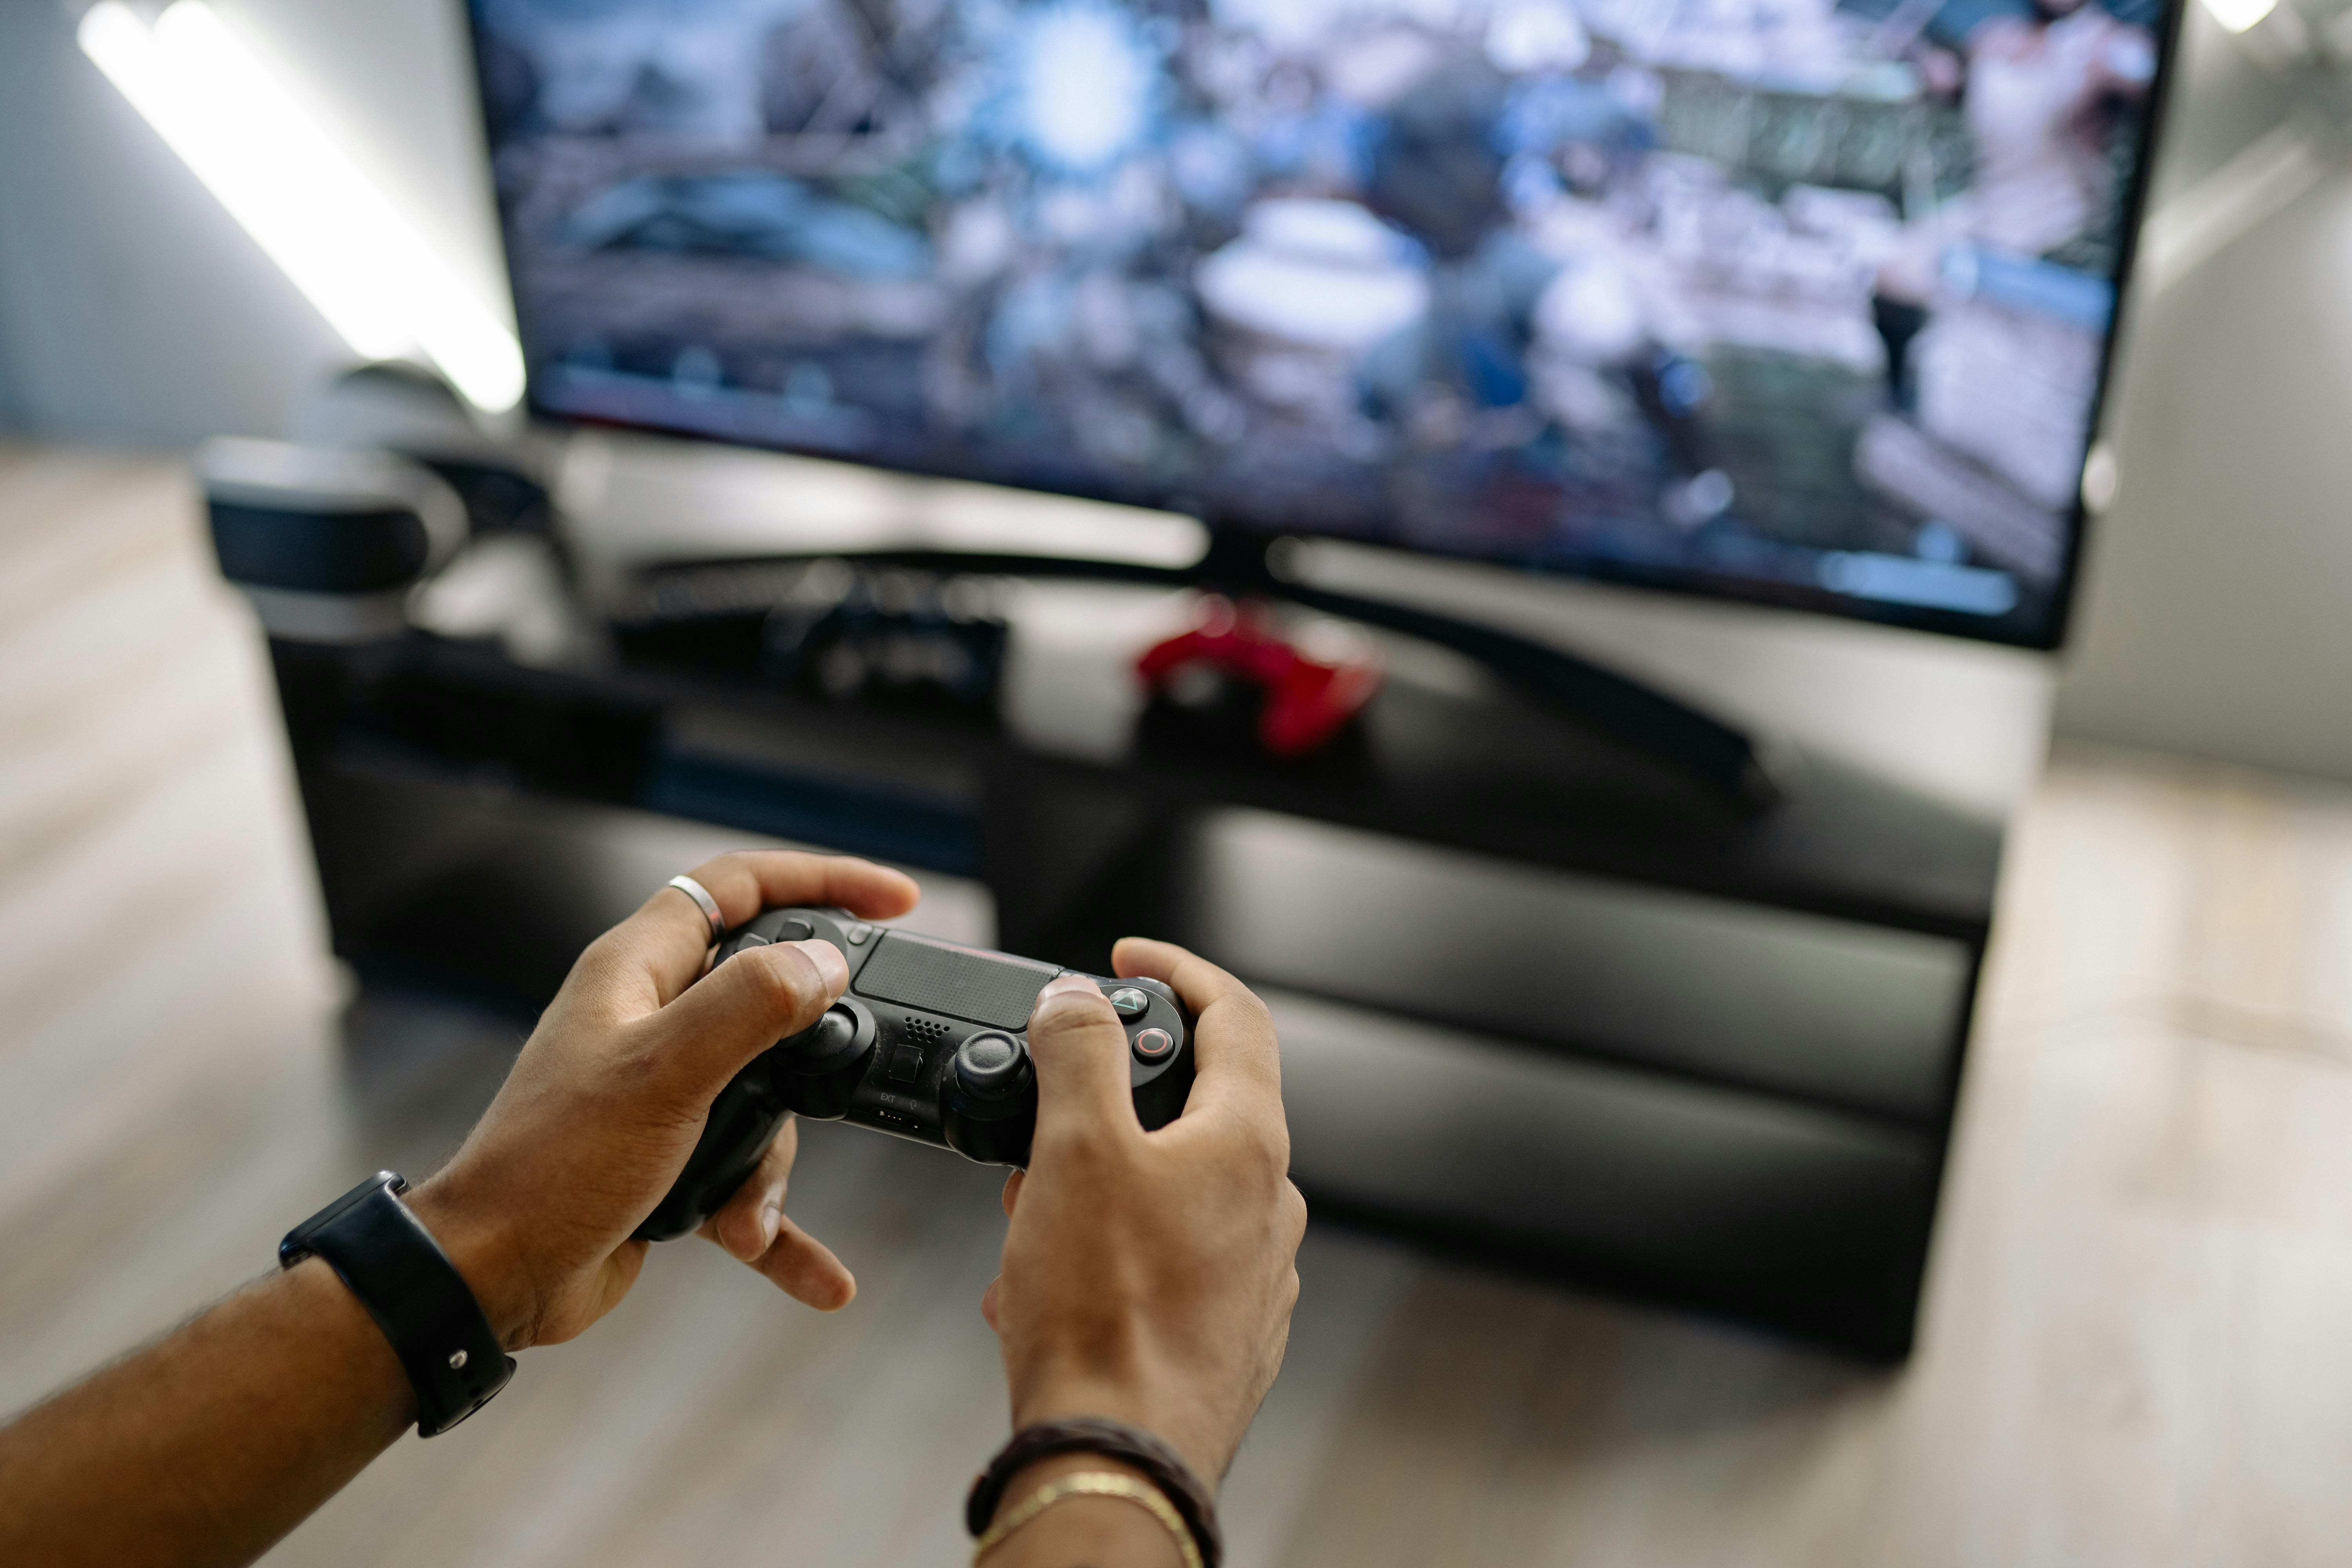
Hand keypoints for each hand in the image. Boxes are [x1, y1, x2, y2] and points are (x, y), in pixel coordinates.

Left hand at [405, 850, 919, 1349]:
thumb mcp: (664, 1070)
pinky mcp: (668, 1155)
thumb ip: (750, 1006)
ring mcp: (660, 1089)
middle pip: (767, 994)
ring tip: (746, 1209)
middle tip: (853, 1061)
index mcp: (637, 971)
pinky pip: (748, 1176)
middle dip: (812, 1048)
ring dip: (774, 1164)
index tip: (891, 896)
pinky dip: (778, 1217)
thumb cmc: (549, 1167)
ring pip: (765, 1098)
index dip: (819, 878)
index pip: (738, 887)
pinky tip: (816, 1271)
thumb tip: (824, 962)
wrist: (494, 1276)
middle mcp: (651, 1020)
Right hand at [982, 940, 1306, 1487]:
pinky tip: (1039, 1284)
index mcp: (1249, 1143)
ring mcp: (1254, 1274)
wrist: (1115, 1454)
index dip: (1178, 969)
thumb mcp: (1074, 1148)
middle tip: (1041, 1123)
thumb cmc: (1103, 1313)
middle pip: (1194, 1108)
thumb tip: (1077, 999)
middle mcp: (1270, 1204)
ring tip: (1027, 1219)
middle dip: (1104, 1105)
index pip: (1235, 1014)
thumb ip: (1078, 1053)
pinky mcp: (1224, 1332)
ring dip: (1093, 1186)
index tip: (1130, 958)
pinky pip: (1161, 1263)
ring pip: (1167, 1191)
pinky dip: (1101, 1253)